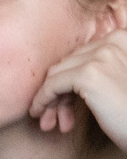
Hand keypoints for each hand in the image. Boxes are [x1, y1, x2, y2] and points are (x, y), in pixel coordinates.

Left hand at [29, 30, 126, 148]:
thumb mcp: (118, 82)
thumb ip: (98, 70)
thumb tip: (57, 74)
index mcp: (123, 38)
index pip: (83, 54)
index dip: (70, 79)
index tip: (65, 102)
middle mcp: (114, 40)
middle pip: (69, 63)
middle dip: (58, 90)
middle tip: (52, 114)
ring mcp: (102, 56)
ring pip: (57, 74)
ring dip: (49, 98)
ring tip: (49, 120)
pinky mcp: (89, 75)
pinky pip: (51, 85)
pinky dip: (42, 99)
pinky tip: (40, 113)